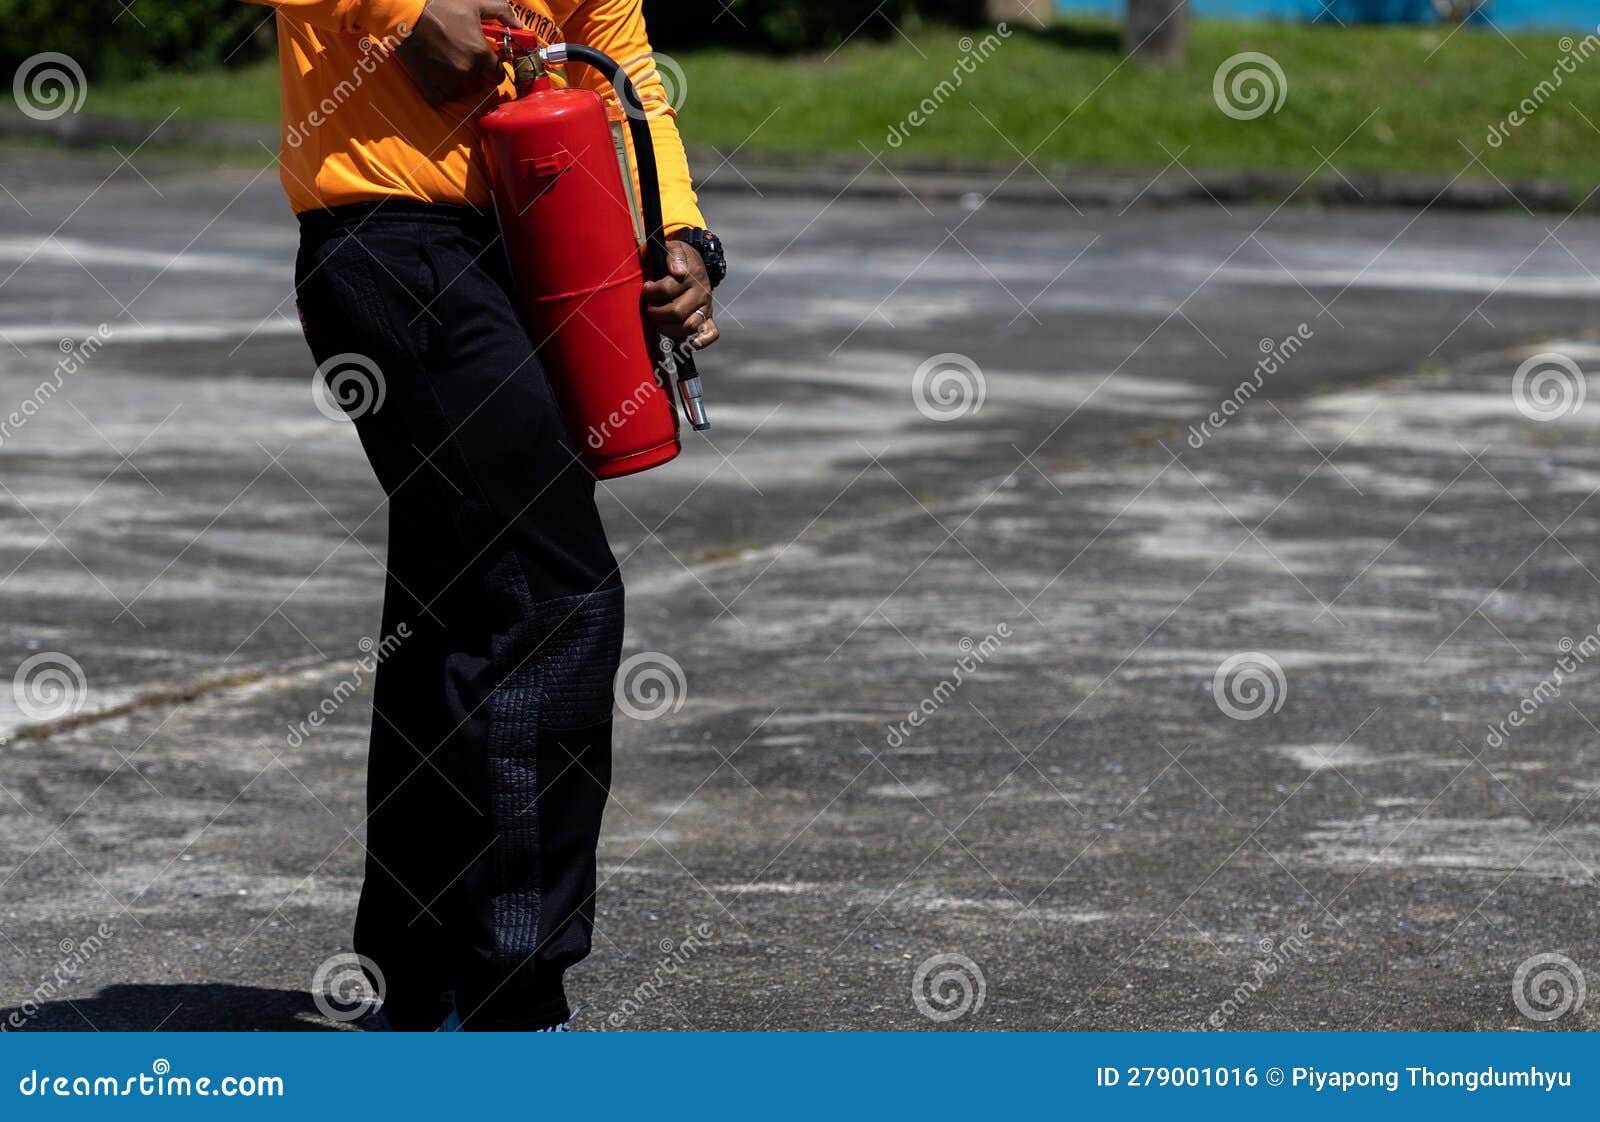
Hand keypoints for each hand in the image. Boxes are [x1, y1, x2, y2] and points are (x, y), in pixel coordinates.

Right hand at [396, 0, 522, 106]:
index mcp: (480, 55)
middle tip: (463, 59)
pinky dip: (439, 93)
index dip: (493, 70)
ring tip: (448, 66)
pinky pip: (440, 100)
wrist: (405, 14)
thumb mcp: (474, 3)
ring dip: (458, 84)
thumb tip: (519, 23)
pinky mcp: (429, 87)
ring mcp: (447, 82)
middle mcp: (467, 72)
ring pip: (461, 93)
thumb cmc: (440, 7)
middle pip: (479, 85)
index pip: (498, 76)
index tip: (486, 63)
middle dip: (475, 75)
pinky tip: (436, 77)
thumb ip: (500, 11)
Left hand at [643, 237, 718, 349]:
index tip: (646, 288)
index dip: (651, 291)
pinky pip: (711, 333)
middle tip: (650, 307)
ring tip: (658, 320)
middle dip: (656, 312)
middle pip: (676, 312)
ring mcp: (706, 307)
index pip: (667, 289)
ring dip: (668, 327)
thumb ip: (673, 254)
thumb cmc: (677, 258)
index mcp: (692, 275)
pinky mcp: (709, 317)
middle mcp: (701, 293)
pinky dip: (702, 341)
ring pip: (688, 326)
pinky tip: (691, 344)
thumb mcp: (673, 247)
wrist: (694, 262)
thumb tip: (677, 271)